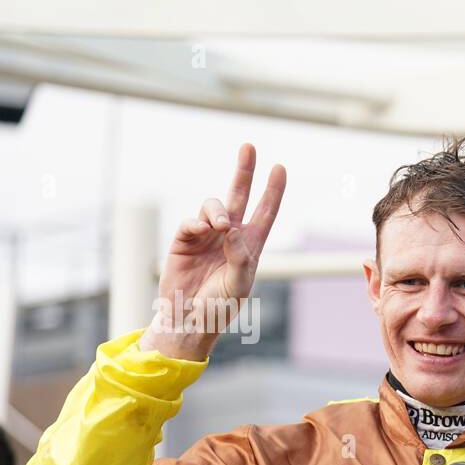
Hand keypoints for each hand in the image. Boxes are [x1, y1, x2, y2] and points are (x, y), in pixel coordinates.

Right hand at [141, 142, 285, 360]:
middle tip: (249, 146)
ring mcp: (206, 235)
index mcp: (249, 245)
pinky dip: (196, 223)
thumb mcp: (238, 284)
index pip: (265, 212)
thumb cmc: (219, 306)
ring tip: (218, 227)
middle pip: (238, 195)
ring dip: (218, 210)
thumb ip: (240, 257)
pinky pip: (191, 221)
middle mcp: (229, 235)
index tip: (280, 167)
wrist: (189, 318)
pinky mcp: (184, 239)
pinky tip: (201, 231)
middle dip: (244, 171)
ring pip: (213, 206)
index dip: (273, 191)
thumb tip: (232, 228)